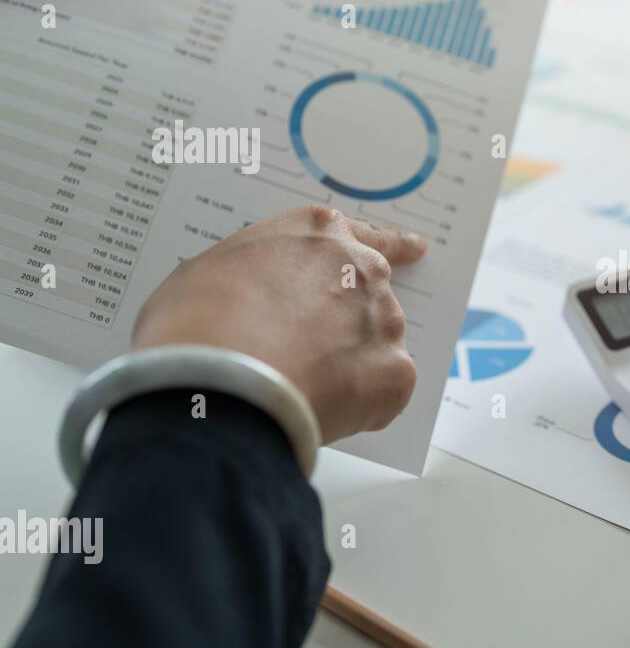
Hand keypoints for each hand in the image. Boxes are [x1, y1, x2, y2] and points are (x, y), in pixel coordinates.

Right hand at [132, 206, 427, 442]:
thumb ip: (252, 277)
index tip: (414, 249)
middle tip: (326, 344)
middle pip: (372, 292)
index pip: (364, 235)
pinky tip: (321, 412)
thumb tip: (251, 302)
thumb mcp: (208, 273)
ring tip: (300, 388)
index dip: (387, 244)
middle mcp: (361, 270)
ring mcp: (383, 321)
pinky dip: (359, 407)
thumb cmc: (196, 324)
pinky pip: (383, 393)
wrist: (218, 383)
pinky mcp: (395, 373)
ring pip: (377, 345)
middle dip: (355, 317)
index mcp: (317, 234)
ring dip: (350, 365)